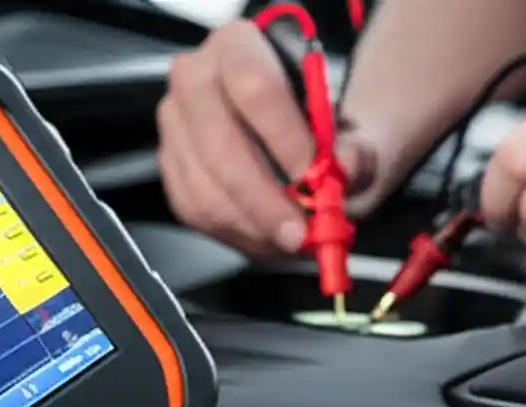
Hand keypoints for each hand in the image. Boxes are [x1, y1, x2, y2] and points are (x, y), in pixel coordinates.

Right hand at [157, 20, 373, 258]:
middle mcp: (193, 78)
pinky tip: (265, 236)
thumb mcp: (350, 128)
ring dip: (250, 225)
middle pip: (219, 146)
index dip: (285, 141)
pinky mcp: (169, 165)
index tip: (314, 180)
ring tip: (289, 241)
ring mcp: (173, 124)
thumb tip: (342, 168)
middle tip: (299, 234)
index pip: (255, 90)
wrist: (284, 128)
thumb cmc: (315, 122)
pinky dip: (232, 232)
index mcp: (238, 46)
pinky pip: (193, 210)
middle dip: (262, 201)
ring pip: (202, 187)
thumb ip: (356, 149)